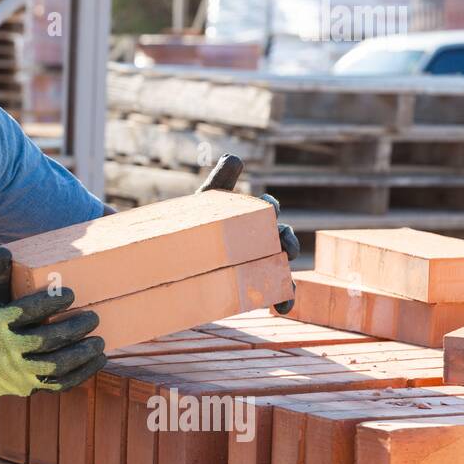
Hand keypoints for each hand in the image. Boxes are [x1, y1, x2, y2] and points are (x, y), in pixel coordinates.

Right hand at [0, 247, 106, 411]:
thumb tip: (5, 250)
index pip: (26, 313)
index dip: (50, 303)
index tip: (71, 294)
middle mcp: (8, 349)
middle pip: (45, 341)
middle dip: (73, 329)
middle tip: (94, 317)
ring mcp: (20, 371)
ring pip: (55, 366)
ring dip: (81, 354)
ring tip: (99, 340)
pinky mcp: (31, 386)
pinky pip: (60, 384)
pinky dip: (83, 373)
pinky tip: (98, 359)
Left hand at [197, 153, 300, 312]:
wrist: (174, 266)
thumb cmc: (192, 230)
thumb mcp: (202, 208)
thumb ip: (219, 183)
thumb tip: (235, 156)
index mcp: (248, 216)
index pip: (266, 206)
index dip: (269, 207)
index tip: (270, 210)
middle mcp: (258, 236)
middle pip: (282, 233)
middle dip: (287, 238)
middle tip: (283, 244)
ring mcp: (258, 260)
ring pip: (283, 261)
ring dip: (288, 268)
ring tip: (285, 271)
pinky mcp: (255, 283)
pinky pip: (278, 290)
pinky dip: (285, 298)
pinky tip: (281, 307)